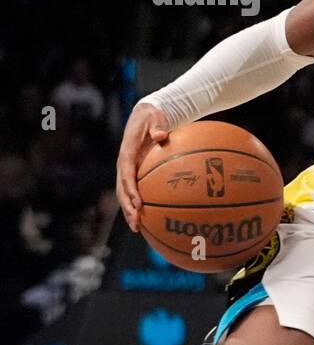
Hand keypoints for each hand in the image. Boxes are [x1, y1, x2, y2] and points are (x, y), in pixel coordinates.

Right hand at [116, 103, 169, 232]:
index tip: (139, 203)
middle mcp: (124, 164)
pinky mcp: (133, 173)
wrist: (144, 115)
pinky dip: (137, 205)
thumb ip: (157, 126)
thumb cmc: (152, 117)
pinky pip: (133, 190)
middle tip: (136, 223)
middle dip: (127, 208)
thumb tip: (161, 135)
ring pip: (124, 194)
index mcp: (127, 152)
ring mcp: (127, 170)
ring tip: (138, 228)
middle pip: (121, 189)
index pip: (126, 174)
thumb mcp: (155, 118)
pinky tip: (147, 218)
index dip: (131, 190)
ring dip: (129, 211)